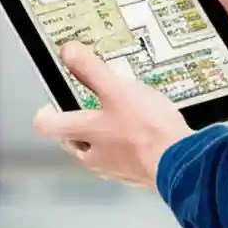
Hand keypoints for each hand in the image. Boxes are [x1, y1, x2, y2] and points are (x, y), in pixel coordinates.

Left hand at [34, 43, 192, 189]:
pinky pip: (123, 161)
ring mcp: (115, 169)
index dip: (46, 114)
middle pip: (72, 142)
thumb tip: (69, 52)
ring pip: (97, 154)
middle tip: (88, 110)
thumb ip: (91, 71)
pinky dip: (128, 149)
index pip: (47, 127)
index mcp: (84, 134)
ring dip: (103, 140)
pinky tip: (144, 137)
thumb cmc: (147, 130)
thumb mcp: (117, 90)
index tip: (51, 105)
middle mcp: (95, 156)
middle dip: (76, 127)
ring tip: (121, 121)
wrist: (181, 163)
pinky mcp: (137, 175)